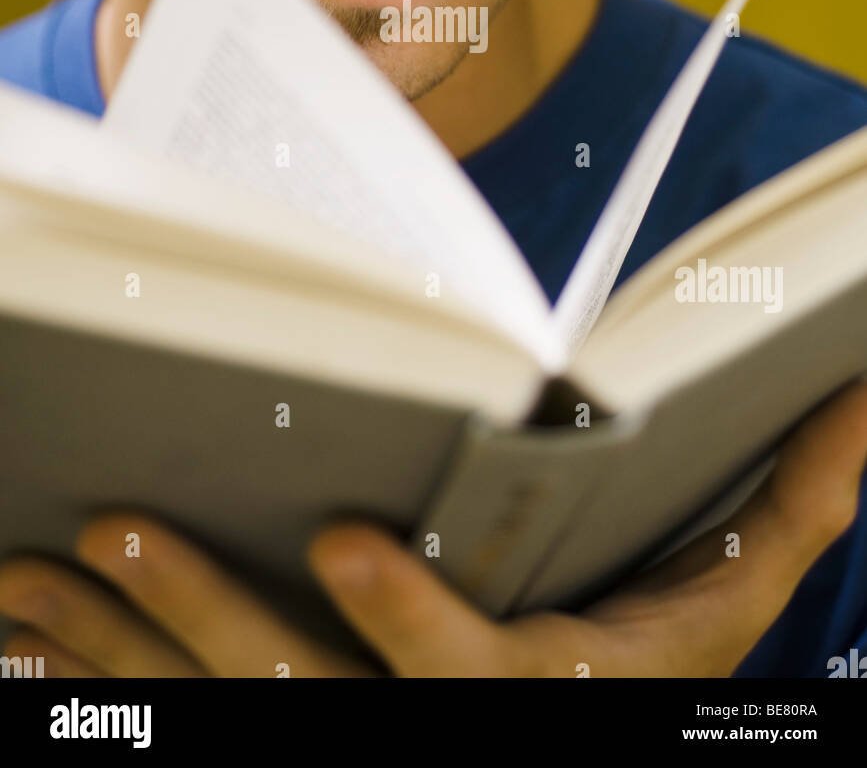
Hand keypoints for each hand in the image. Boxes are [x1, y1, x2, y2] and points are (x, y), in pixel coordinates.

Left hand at [2, 380, 865, 676]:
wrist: (575, 741)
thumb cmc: (649, 680)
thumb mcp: (726, 604)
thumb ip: (795, 502)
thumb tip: (863, 394)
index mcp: (530, 696)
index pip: (466, 676)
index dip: (407, 614)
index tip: (345, 539)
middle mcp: (418, 735)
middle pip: (302, 691)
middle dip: (202, 615)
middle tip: (114, 521)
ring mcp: (339, 744)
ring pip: (214, 709)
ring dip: (115, 643)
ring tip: (33, 570)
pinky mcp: (287, 739)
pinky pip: (175, 721)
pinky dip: (96, 679)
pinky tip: (26, 628)